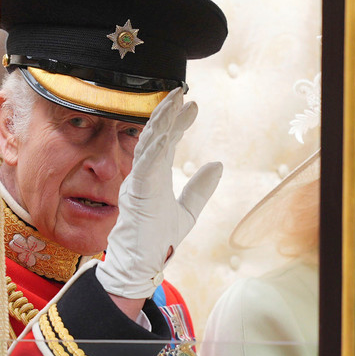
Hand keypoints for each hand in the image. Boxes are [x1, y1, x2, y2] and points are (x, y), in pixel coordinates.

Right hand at [96, 89, 221, 299]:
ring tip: (173, 103)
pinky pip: (144, 166)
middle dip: (168, 113)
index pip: (167, 142)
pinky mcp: (136, 193)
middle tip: (181, 92)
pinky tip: (166, 134)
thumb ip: (200, 188)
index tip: (193, 106)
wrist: (142, 263)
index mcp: (154, 176)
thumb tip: (218, 164)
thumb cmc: (158, 239)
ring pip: (147, 144)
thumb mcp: (188, 211)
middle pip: (156, 136)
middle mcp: (144, 174)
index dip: (179, 122)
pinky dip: (154, 149)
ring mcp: (137, 182)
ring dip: (160, 122)